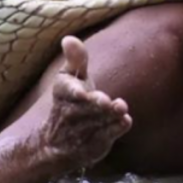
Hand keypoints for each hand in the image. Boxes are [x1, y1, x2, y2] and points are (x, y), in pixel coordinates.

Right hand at [39, 36, 132, 170]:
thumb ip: (76, 60)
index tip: (81, 92)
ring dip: (109, 115)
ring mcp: (82, 131)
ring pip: (97, 121)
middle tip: (105, 100)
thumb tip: (68, 38)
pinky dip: (116, 129)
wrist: (57, 143)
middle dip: (95, 104)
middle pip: (85, 107)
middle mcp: (71, 114)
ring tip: (120, 107)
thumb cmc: (71, 101)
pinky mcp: (95, 144)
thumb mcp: (70, 79)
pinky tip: (125, 121)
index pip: (66, 90)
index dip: (74, 91)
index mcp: (64, 94)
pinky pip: (106, 137)